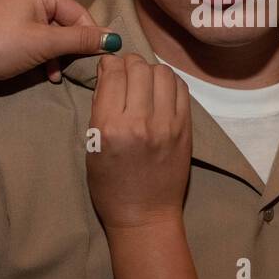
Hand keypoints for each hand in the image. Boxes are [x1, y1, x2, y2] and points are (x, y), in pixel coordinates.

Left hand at [0, 0, 116, 87]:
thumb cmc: (0, 46)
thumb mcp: (45, 43)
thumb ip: (81, 40)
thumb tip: (114, 39)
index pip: (77, 11)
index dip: (91, 35)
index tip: (104, 57)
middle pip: (66, 23)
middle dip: (72, 48)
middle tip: (79, 69)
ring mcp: (18, 14)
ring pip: (53, 36)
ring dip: (59, 56)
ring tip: (57, 74)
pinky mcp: (11, 32)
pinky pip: (39, 42)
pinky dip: (46, 58)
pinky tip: (47, 74)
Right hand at [86, 54, 191, 232]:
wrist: (145, 215)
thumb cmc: (110, 186)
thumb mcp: (92, 147)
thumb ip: (100, 108)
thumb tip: (109, 74)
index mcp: (110, 127)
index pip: (113, 74)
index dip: (109, 63)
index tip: (109, 67)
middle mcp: (140, 121)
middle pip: (138, 67)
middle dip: (129, 63)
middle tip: (126, 72)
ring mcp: (167, 124)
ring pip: (162, 72)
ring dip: (150, 71)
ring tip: (144, 81)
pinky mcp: (186, 129)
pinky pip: (181, 88)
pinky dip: (169, 83)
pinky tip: (161, 90)